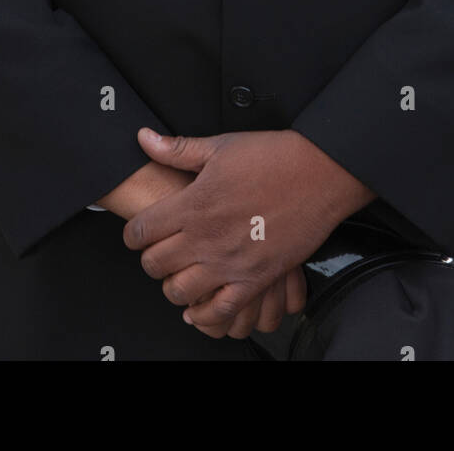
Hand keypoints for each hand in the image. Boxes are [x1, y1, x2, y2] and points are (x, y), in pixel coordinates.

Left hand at [94, 155, 307, 339]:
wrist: (320, 173)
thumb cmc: (274, 156)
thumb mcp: (221, 146)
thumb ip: (179, 149)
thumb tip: (145, 138)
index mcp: (195, 203)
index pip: (141, 231)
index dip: (133, 234)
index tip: (139, 232)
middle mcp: (207, 237)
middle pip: (155, 265)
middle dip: (151, 259)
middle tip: (160, 251)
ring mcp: (231, 262)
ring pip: (179, 292)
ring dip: (173, 286)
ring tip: (180, 274)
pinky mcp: (256, 279)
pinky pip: (220, 311)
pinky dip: (204, 315)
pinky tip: (200, 306)